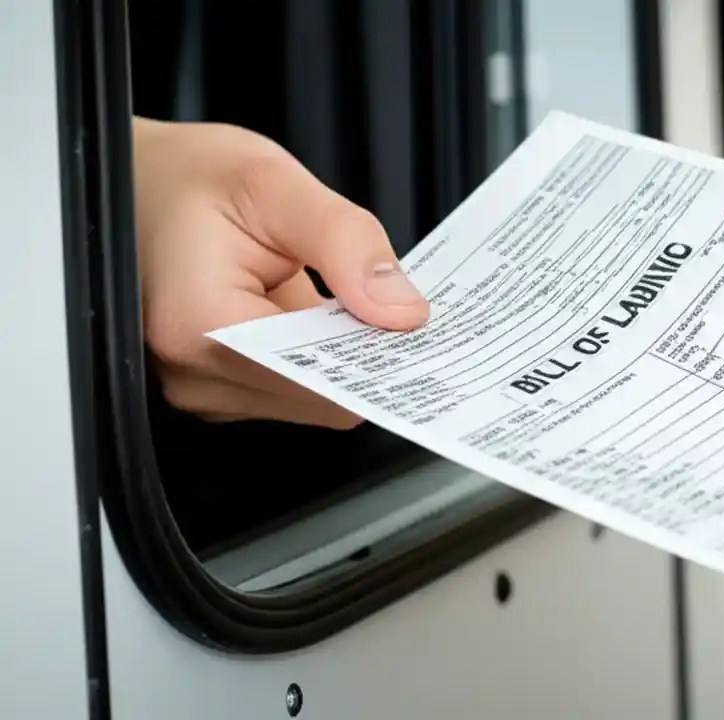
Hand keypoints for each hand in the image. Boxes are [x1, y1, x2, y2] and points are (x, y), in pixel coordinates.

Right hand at [132, 117, 429, 427]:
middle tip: (393, 302)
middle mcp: (193, 371)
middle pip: (322, 400)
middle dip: (363, 354)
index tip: (417, 332)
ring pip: (312, 398)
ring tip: (345, 298)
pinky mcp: (215, 382)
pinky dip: (319, 352)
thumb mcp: (273, 184)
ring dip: (340, 352)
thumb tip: (402, 310)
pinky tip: (325, 311)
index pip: (319, 385)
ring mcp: (200, 384)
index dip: (376, 360)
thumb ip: (346, 245)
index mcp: (199, 325)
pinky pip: (291, 385)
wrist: (137, 182)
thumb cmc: (185, 177)